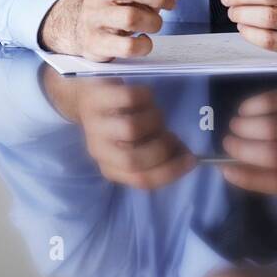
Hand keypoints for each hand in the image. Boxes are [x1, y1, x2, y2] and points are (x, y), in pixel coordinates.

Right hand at [39, 0, 195, 60]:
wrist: (79, 26)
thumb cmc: (115, 4)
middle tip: (171, 4)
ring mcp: (94, 16)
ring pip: (130, 17)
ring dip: (153, 22)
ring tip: (153, 24)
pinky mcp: (95, 42)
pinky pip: (127, 46)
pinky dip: (144, 45)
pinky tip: (143, 40)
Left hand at [66, 78, 197, 188]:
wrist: (85, 95)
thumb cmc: (120, 121)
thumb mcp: (136, 144)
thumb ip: (158, 153)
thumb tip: (187, 157)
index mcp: (110, 167)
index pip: (142, 180)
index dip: (171, 171)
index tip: (192, 159)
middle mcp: (99, 150)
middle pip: (134, 161)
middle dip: (162, 148)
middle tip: (171, 135)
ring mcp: (95, 124)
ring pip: (132, 129)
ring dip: (155, 120)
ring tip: (155, 114)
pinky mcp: (97, 98)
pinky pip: (129, 98)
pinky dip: (146, 96)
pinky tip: (146, 96)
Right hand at [217, 67, 276, 192]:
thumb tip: (233, 169)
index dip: (248, 179)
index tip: (226, 170)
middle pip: (272, 155)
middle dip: (242, 151)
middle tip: (228, 143)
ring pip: (270, 129)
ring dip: (243, 128)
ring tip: (236, 125)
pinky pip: (271, 102)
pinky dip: (251, 107)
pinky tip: (245, 110)